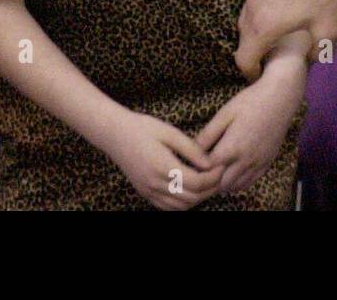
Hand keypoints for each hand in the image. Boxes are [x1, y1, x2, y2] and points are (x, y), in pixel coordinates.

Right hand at [101, 110, 223, 210]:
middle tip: (219, 174)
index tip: (222, 166)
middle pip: (191, 198)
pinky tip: (190, 188)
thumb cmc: (143, 128)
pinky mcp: (144, 193)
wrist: (115, 134)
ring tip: (208, 181)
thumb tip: (210, 163)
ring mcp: (148, 191)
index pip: (196, 183)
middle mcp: (155, 184)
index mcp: (163, 167)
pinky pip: (167, 207)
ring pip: (180, 207)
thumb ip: (191, 149)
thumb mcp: (170, 132)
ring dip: (198, 198)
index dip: (213, 177)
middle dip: (210, 189)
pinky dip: (183, 202)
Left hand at [197, 77, 297, 194]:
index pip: (208, 171)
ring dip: (222, 184)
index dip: (198, 169)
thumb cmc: (250, 101)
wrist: (280, 97)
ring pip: (235, 187)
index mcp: (232, 147)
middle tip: (202, 170)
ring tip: (215, 172)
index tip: (192, 162)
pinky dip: (238, 183)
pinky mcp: (267, 163)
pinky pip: (249, 182)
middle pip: (220, 184)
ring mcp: (258, 163)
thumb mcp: (225, 113)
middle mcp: (245, 160)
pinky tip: (232, 172)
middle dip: (209, 180)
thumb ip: (208, 134)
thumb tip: (192, 151)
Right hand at [235, 0, 336, 79]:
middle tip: (273, 57)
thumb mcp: (329, 29)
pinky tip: (284, 9)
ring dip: (258, 31)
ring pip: (248, 19)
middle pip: (244, 40)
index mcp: (262, 28)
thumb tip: (309, 60)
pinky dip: (263, 13)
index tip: (261, 77)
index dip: (250, 74)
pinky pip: (255, 3)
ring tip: (279, 34)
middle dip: (255, 52)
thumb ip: (317, 52)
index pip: (244, 60)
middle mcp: (251, 11)